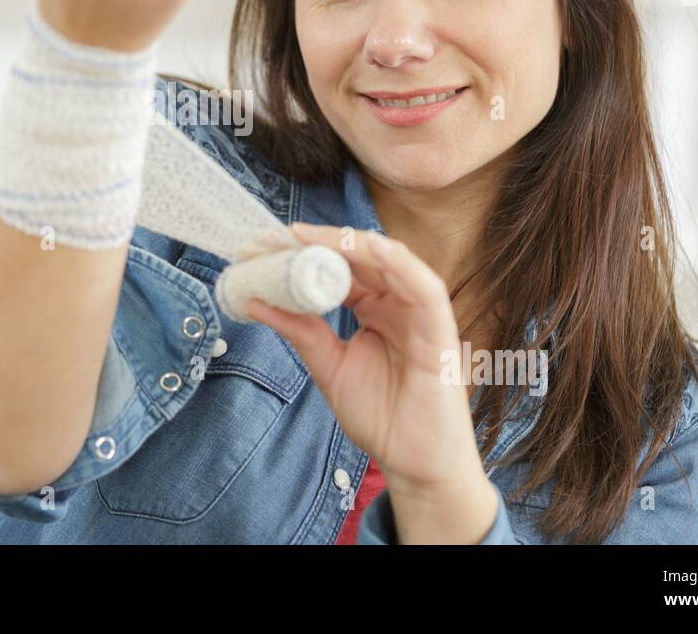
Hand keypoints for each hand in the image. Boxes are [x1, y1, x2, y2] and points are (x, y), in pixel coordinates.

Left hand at [244, 222, 485, 497]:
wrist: (413, 463)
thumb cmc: (380, 416)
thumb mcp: (328, 366)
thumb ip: (300, 332)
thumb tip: (255, 301)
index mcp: (375, 308)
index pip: (341, 267)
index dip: (307, 252)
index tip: (266, 243)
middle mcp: (397, 303)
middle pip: (362, 258)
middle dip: (321, 241)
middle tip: (279, 234)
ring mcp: (420, 314)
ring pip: (391, 261)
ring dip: (351, 244)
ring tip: (312, 236)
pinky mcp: (442, 330)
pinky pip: (425, 288)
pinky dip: (398, 264)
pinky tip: (370, 249)